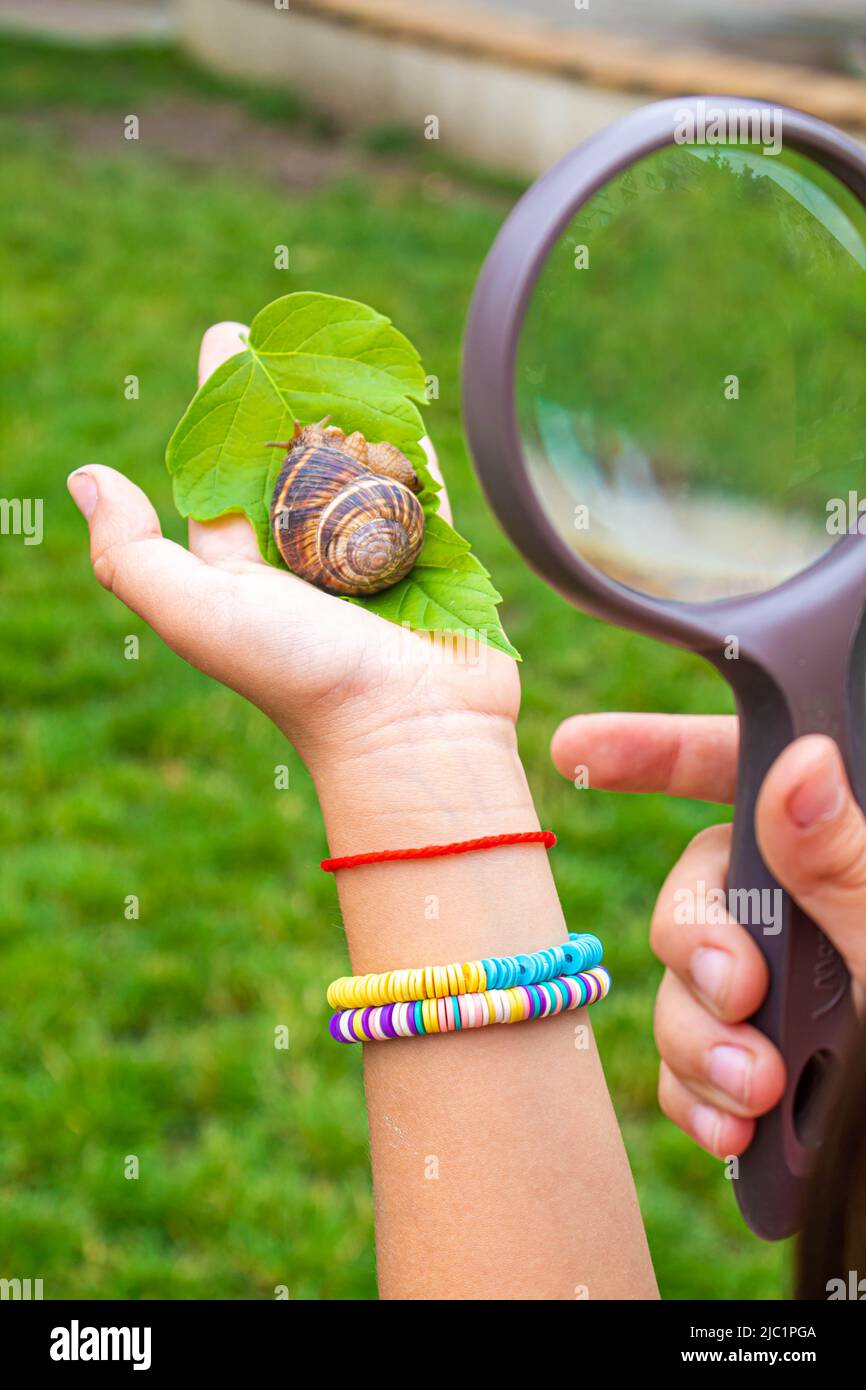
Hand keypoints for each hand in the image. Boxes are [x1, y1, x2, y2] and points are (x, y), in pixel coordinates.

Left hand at [68, 323, 519, 791]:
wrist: (408, 727)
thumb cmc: (298, 672)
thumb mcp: (194, 612)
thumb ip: (132, 552)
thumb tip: (87, 478)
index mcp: (241, 560)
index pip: (224, 463)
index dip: (223, 399)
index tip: (231, 336)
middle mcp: (302, 552)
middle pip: (294, 454)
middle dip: (293, 393)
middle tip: (297, 332)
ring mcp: (368, 551)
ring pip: (357, 462)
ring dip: (355, 409)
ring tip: (353, 350)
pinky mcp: (429, 554)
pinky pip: (418, 485)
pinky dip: (411, 445)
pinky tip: (408, 402)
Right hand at [551, 714, 865, 1156]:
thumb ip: (850, 868)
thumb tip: (798, 766)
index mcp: (848, 852)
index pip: (745, 769)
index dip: (657, 750)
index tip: (579, 746)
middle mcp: (811, 910)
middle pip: (699, 886)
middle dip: (693, 943)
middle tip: (736, 993)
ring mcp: (789, 991)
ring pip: (687, 985)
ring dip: (699, 1040)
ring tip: (751, 1092)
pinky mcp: (771, 1067)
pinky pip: (693, 1066)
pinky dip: (698, 1099)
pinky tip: (729, 1131)